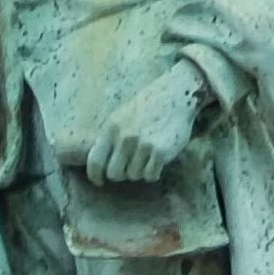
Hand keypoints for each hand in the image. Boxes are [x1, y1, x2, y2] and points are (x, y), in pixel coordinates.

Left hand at [94, 60, 205, 183]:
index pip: (95, 161)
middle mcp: (125, 137)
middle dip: (122, 173)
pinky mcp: (160, 151)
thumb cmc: (149, 107)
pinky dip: (155, 172)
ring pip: (134, 175)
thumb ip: (110, 138)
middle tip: (132, 163)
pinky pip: (150, 175)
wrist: (178, 92)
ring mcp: (143, 144)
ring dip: (141, 170)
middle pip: (114, 174)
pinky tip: (159, 158)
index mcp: (112, 127)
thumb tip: (96, 165)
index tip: (100, 182)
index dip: (95, 176)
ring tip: (148, 154)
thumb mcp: (121, 116)